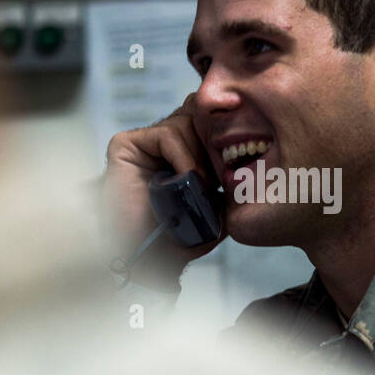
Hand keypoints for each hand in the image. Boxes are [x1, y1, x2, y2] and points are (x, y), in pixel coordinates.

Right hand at [103, 93, 223, 287]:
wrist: (135, 257)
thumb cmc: (169, 242)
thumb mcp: (211, 219)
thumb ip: (227, 199)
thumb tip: (247, 180)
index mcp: (185, 156)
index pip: (212, 125)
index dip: (230, 139)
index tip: (242, 163)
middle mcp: (165, 146)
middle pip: (201, 116)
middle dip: (217, 144)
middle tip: (224, 173)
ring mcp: (146, 143)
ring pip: (188, 122)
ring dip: (201, 154)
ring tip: (204, 183)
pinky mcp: (127, 144)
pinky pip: (168, 134)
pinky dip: (185, 157)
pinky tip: (188, 178)